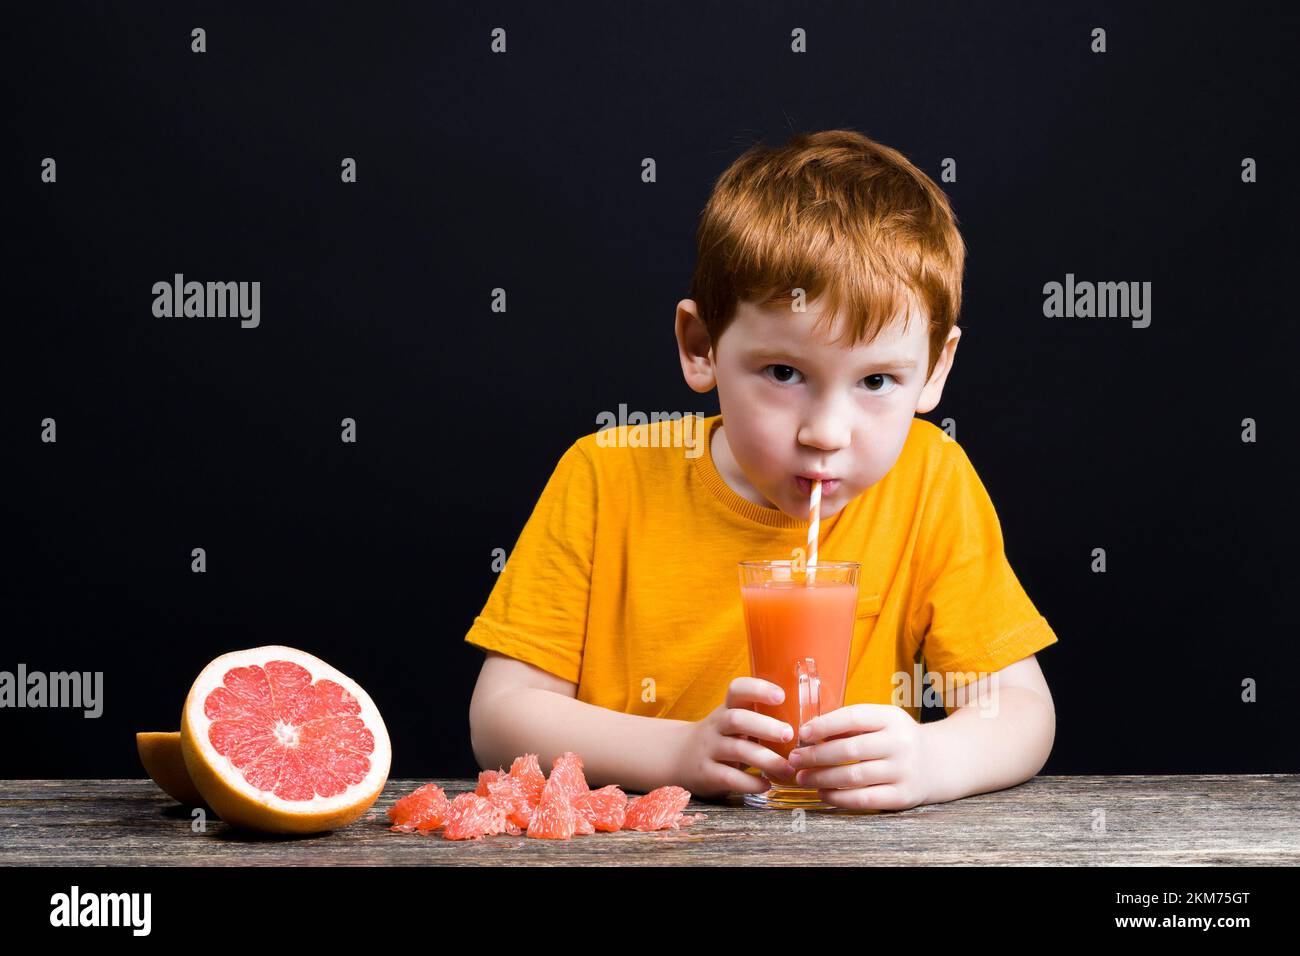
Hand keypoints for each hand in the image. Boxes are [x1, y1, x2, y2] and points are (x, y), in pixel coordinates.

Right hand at [670, 677, 797, 798]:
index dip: (758, 689)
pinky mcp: (706, 773)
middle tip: (790, 734)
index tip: (780, 695)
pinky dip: (750, 782)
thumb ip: (759, 718)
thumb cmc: (721, 737)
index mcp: (727, 708)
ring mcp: (709, 749)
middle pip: (737, 719)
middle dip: (765, 726)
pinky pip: (729, 777)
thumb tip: (809, 721)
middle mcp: (716, 725)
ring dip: (765, 759)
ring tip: (788, 769)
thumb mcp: (733, 721)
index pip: (737, 689)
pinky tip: (767, 785)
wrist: (678, 757)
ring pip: (736, 750)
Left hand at [786, 704, 932, 810]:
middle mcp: (900, 743)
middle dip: (815, 755)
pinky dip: (839, 798)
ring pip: (853, 776)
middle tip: (793, 760)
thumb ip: (850, 725)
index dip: (824, 725)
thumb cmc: (896, 739)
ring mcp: (903, 771)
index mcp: (891, 717)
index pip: (853, 717)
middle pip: (849, 749)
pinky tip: (823, 793)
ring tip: (802, 777)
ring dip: (821, 778)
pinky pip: (864, 799)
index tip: (802, 734)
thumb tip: (809, 735)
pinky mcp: (903, 796)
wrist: (939, 763)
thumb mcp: (881, 721)